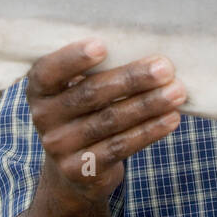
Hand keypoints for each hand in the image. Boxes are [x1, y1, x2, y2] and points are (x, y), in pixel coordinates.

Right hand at [26, 39, 185, 206]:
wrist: (73, 170)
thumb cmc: (86, 111)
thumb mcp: (78, 88)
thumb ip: (97, 70)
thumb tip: (148, 53)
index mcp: (39, 88)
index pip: (49, 71)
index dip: (73, 58)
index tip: (102, 45)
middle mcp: (43, 117)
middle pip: (90, 94)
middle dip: (131, 79)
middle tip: (164, 68)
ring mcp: (59, 147)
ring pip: (110, 120)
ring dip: (148, 104)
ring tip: (177, 92)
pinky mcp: (80, 170)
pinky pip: (119, 147)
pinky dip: (149, 131)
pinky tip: (171, 118)